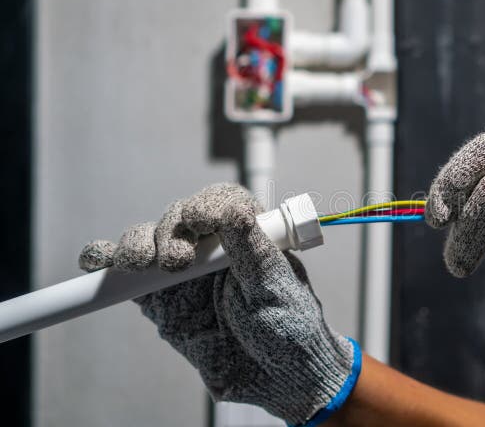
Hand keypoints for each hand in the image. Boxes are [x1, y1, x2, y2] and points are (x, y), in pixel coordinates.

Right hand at [78, 183, 359, 424]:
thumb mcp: (276, 289)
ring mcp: (183, 273)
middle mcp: (214, 248)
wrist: (277, 379)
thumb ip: (252, 250)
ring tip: (141, 263)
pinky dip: (105, 262)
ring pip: (149, 241)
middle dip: (171, 231)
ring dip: (137, 244)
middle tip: (176, 259)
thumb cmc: (290, 329)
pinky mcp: (160, 299)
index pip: (222, 202)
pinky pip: (127, 277)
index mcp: (249, 236)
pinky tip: (96, 260)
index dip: (207, 205)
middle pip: (179, 218)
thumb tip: (233, 210)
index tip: (200, 220)